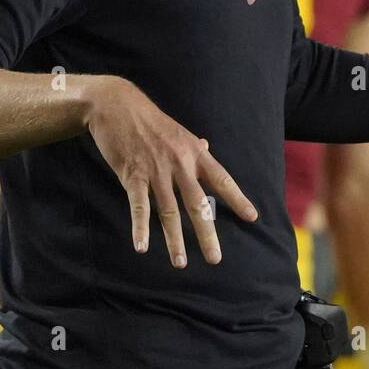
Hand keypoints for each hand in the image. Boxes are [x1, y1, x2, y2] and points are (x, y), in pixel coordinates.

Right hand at [84, 77, 257, 265]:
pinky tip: (142, 247)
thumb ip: (193, 144)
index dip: (237, 199)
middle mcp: (180, 164)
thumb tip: (207, 145)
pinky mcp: (132, 175)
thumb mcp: (177, 130)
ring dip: (175, 240)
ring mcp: (156, 171)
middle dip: (207, 233)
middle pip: (198, 204)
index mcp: (194, 152)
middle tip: (215, 258)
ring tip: (181, 263)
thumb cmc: (148, 119)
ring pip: (169, 212)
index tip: (252, 217)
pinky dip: (140, 228)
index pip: (221, 179)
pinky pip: (139, 206)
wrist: (115, 105)